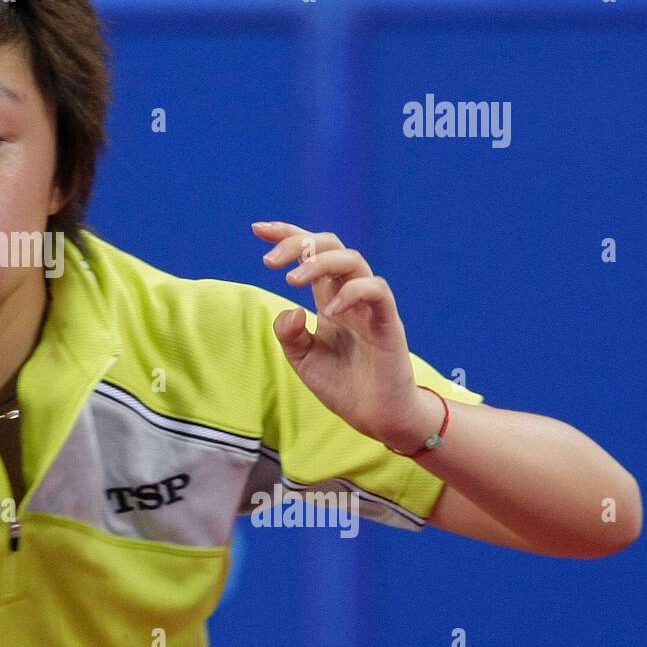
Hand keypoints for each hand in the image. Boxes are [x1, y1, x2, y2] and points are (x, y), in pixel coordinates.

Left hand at [251, 220, 438, 450]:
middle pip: (330, 245)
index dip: (286, 235)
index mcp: (328, 298)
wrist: (376, 417)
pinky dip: (352, 293)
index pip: (309, 252)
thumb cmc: (342, 385)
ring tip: (291, 281)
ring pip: (353, 260)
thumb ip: (288, 333)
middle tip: (269, 261)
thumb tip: (290, 309)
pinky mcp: (389, 323)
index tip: (256, 229)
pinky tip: (330, 311)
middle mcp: (349, 295)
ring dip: (319, 263)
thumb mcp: (302, 359)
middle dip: (297, 242)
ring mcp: (371, 307)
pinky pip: (377, 291)